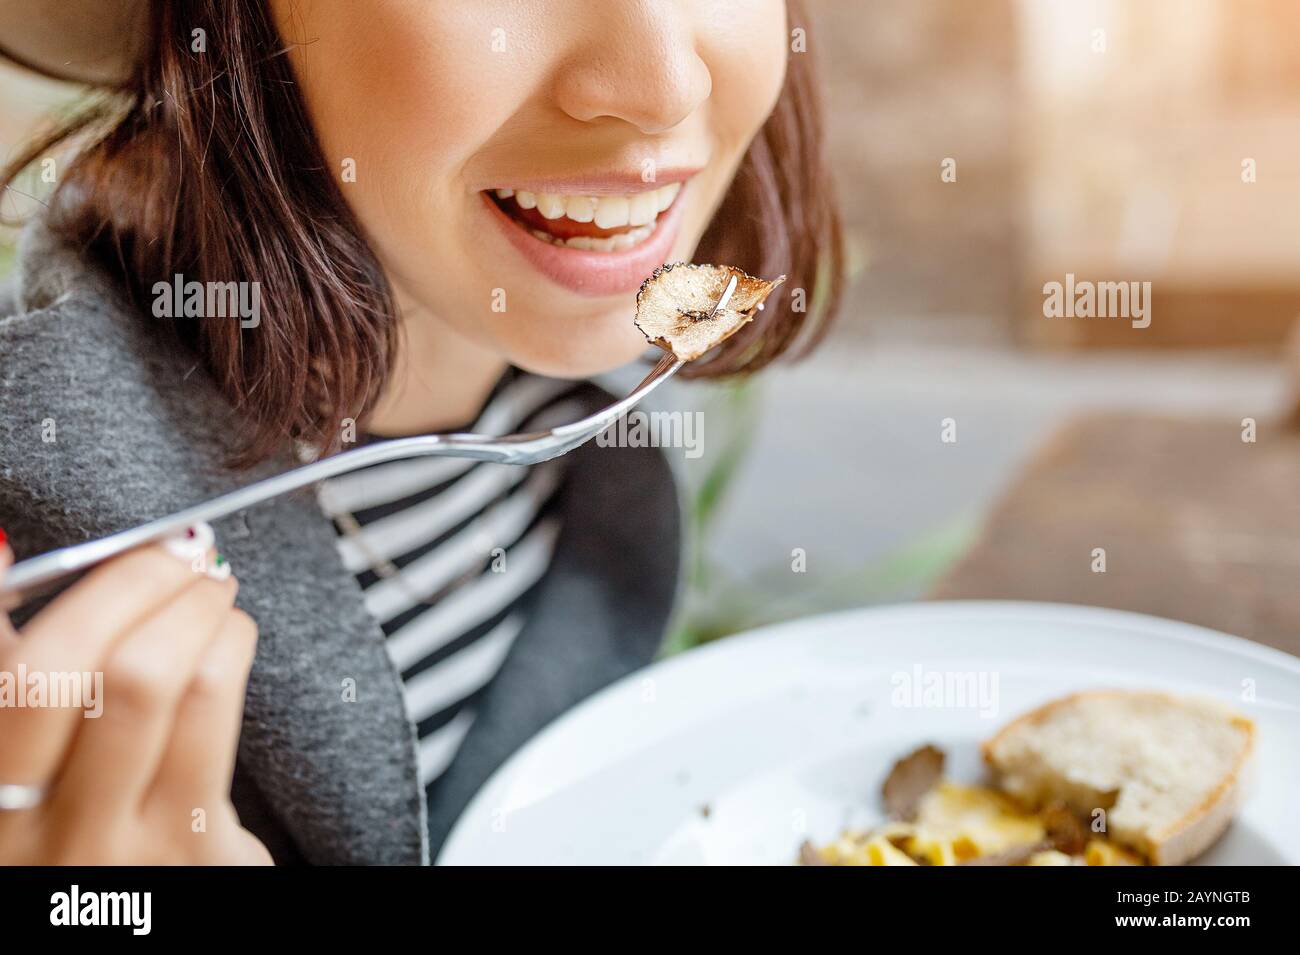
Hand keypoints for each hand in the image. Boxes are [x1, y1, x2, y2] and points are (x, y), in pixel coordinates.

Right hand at [0, 525, 270, 864]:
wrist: (140, 935)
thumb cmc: (83, 838)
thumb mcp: (31, 772)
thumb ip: (13, 673)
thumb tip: (2, 553)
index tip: (17, 552)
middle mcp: (22, 834)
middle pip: (59, 674)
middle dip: (128, 583)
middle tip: (173, 551)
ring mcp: (111, 848)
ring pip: (154, 685)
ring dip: (194, 607)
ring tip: (211, 584)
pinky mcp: (195, 853)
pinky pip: (213, 719)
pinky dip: (228, 649)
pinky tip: (231, 636)